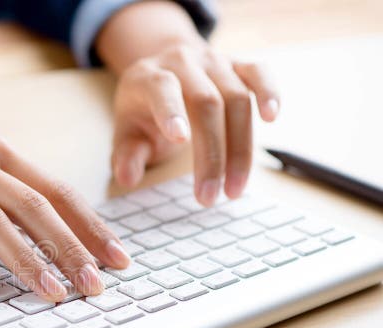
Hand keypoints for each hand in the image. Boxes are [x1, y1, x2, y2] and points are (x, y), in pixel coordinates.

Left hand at [112, 43, 278, 204]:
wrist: (163, 71)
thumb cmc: (143, 110)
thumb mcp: (126, 131)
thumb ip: (126, 154)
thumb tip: (126, 179)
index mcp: (147, 77)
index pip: (162, 88)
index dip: (172, 111)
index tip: (180, 140)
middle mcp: (183, 62)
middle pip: (206, 103)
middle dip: (211, 154)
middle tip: (208, 197)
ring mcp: (213, 61)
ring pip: (237, 98)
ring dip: (240, 148)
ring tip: (234, 189)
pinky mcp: (238, 64)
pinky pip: (259, 73)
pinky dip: (269, 92)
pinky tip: (272, 118)